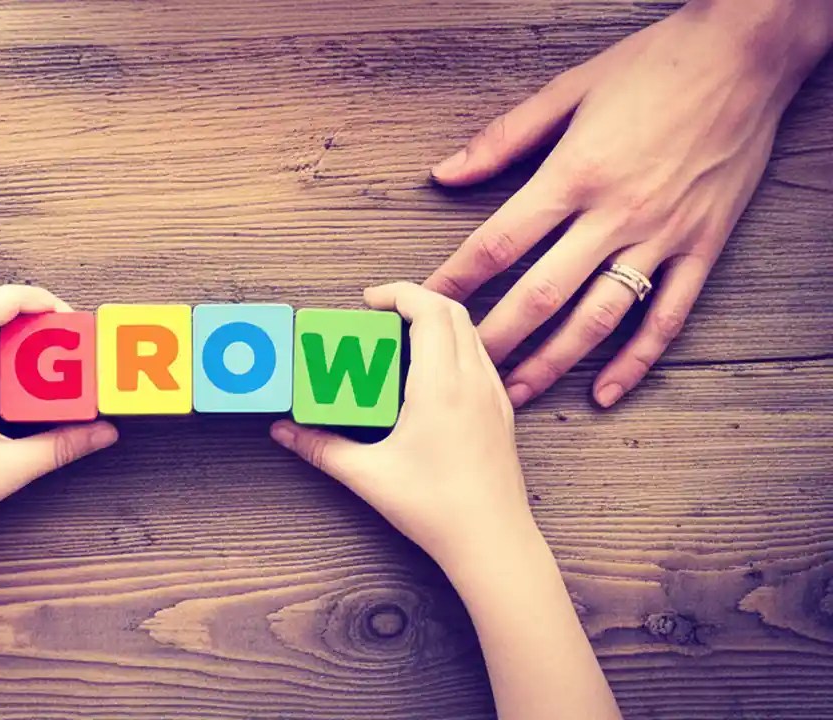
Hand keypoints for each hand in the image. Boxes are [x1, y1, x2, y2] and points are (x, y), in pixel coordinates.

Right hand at [270, 282, 528, 567]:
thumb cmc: (436, 509)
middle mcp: (474, 381)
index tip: (368, 301)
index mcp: (441, 386)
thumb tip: (285, 431)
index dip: (398, 293)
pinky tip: (426, 376)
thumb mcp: (368, 475)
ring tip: (397, 342)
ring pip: (470, 333)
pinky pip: (479, 358)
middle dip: (414, 300)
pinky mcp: (502, 411)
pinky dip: (452, 347)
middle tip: (377, 316)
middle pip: (452, 311)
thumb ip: (321, 447)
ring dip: (435, 323)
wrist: (493, 541)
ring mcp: (493, 395)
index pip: (429, 310)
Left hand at [425, 0, 832, 408]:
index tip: (424, 308)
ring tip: (517, 393)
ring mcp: (662, 237)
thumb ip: (503, 138)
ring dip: (554, 363)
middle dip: (495, 340)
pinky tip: (607, 393)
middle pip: (541, 295)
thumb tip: (444, 175)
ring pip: (598, 318)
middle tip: (461, 370)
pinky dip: (636, 362)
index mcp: (574, 175)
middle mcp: (616, 215)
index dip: (456, 281)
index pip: (499, 243)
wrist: (747, 57)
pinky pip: (667, 319)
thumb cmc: (655, 67)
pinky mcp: (702, 248)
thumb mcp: (569, 90)